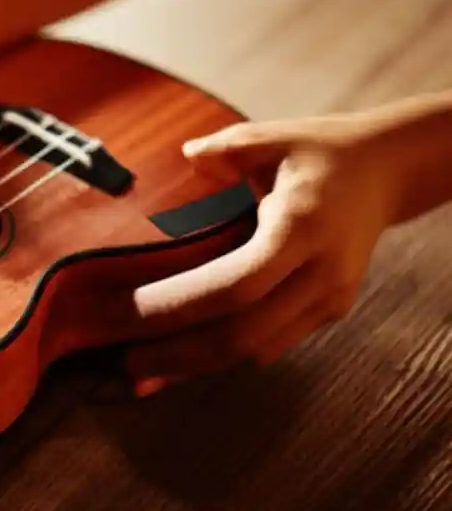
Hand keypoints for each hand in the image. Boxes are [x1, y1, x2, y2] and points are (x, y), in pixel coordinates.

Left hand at [126, 113, 408, 393]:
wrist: (388, 172)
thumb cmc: (319, 151)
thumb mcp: (273, 136)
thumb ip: (225, 148)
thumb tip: (186, 158)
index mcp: (302, 226)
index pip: (237, 285)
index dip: (179, 306)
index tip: (128, 314)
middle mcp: (321, 271)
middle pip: (242, 333)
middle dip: (177, 354)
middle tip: (122, 363)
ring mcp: (329, 298)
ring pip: (254, 349)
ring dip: (194, 366)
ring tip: (139, 374)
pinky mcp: (328, 311)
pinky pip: (268, 346)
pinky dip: (220, 358)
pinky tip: (178, 366)